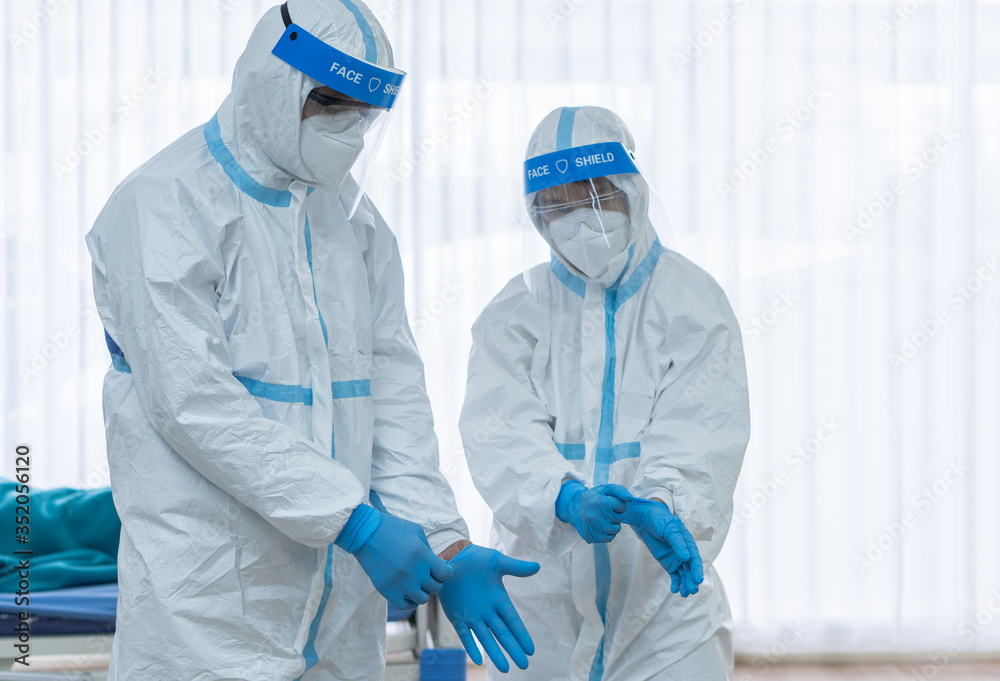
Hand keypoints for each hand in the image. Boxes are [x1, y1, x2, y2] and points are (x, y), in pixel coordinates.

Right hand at [334, 504, 452, 610]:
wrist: (365, 534)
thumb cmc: (392, 528)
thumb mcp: (416, 532)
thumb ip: (429, 549)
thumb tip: (438, 563)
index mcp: (423, 555)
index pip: (446, 575)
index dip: (444, 572)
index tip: (439, 569)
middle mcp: (414, 572)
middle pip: (436, 588)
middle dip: (434, 581)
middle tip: (426, 575)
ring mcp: (401, 584)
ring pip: (423, 599)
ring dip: (422, 592)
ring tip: (415, 583)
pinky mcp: (387, 591)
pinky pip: (406, 606)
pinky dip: (410, 602)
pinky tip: (407, 593)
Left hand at [438, 545, 540, 672]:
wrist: (451, 557)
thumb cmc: (475, 558)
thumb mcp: (497, 562)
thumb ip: (516, 568)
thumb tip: (538, 567)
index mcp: (498, 599)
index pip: (513, 620)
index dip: (521, 634)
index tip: (531, 650)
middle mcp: (487, 611)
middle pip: (503, 633)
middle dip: (513, 648)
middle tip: (523, 664)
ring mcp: (472, 615)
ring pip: (486, 638)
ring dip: (495, 652)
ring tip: (505, 668)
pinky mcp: (456, 617)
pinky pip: (464, 635)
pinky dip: (470, 647)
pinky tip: (477, 660)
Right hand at [555, 481, 632, 543]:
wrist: (575, 508)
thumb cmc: (594, 498)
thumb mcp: (605, 489)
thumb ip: (619, 490)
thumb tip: (629, 498)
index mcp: (599, 501)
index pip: (622, 506)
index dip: (620, 505)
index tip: (612, 504)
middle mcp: (594, 515)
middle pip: (619, 518)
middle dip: (617, 515)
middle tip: (607, 512)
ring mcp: (591, 527)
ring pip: (616, 530)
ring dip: (614, 524)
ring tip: (605, 519)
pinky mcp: (590, 537)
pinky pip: (609, 538)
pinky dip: (609, 533)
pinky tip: (602, 526)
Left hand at [622, 498, 703, 596]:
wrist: (646, 520)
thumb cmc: (660, 520)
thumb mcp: (669, 529)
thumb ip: (677, 543)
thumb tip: (685, 558)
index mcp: (688, 543)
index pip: (695, 558)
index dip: (697, 569)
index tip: (698, 580)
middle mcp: (685, 553)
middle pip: (691, 569)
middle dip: (692, 580)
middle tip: (692, 590)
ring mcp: (677, 559)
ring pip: (684, 574)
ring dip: (685, 584)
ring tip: (684, 594)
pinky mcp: (669, 564)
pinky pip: (675, 576)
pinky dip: (676, 583)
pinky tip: (675, 590)